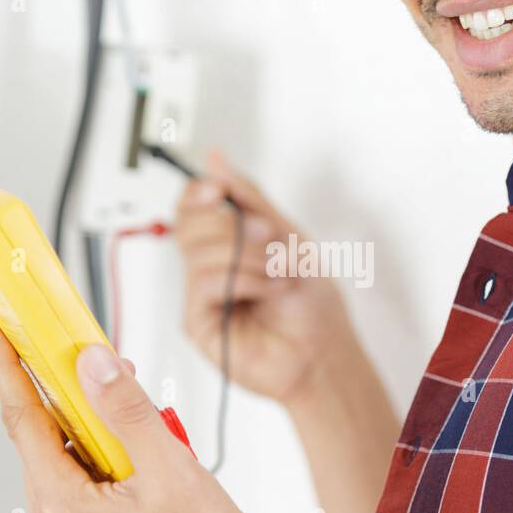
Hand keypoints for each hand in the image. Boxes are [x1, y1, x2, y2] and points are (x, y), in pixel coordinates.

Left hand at [0, 318, 274, 512]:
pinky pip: (85, 490)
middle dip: (79, 400)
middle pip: (49, 439)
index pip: (24, 419)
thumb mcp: (169, 467)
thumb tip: (94, 363)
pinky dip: (109, 465)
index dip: (9, 367)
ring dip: (103, 435)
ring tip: (153, 433)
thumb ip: (126, 409)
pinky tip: (148, 463)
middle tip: (109, 367)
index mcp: (61, 509)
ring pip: (72, 464)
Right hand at [174, 149, 355, 405]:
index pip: (190, 207)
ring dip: (249, 256)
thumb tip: (215, 159)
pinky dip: (245, 280)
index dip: (197, 192)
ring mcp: (202, 296)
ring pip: (198, 252)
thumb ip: (248, 197)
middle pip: (187, 224)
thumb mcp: (287, 236)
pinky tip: (270, 292)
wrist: (324, 353)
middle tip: (271, 238)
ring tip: (279, 274)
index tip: (217, 191)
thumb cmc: (312, 305)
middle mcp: (210, 268)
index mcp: (227, 244)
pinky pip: (205, 283)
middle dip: (234, 226)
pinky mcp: (198, 323)